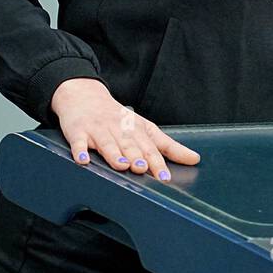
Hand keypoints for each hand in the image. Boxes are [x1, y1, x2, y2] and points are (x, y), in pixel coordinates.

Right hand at [50, 77, 201, 180]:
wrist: (85, 96)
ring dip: (115, 154)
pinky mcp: (78, 131)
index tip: (165, 176)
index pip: (150, 147)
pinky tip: (83, 160)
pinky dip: (80, 151)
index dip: (158, 162)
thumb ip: (169, 146)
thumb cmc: (118, 118)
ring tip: (122, 166)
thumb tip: (194, 159)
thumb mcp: (145, 128)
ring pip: (107, 143)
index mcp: (137, 129)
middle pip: (130, 145)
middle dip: (137, 157)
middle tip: (144, 169)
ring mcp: (98, 130)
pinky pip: (78, 142)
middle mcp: (119, 128)